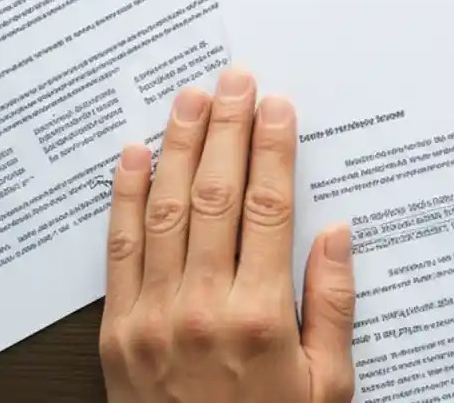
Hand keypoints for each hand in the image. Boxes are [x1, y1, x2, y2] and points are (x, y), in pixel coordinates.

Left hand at [99, 68, 355, 402]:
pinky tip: (134, 156)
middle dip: (226, 129)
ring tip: (189, 99)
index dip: (272, 149)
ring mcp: (152, 316)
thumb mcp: (327, 386)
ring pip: (166, 209)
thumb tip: (335, 235)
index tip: (276, 107)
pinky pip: (119, 249)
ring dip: (177, 146)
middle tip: (234, 80)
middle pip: (215, 194)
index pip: (267, 208)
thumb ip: (332, 306)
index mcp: (261, 317)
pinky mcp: (118, 331)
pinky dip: (125, 197)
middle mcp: (202, 306)